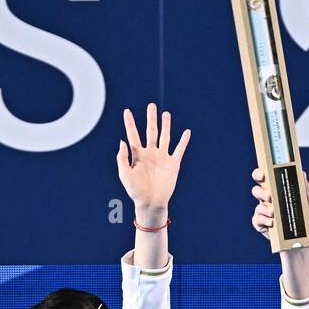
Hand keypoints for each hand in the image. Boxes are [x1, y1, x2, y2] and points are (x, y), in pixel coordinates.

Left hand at [116, 103, 189, 221]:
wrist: (150, 203)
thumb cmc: (135, 191)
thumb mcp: (124, 174)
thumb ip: (122, 158)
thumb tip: (122, 141)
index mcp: (137, 155)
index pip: (133, 135)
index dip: (130, 123)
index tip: (127, 111)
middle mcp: (150, 153)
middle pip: (151, 131)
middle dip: (151, 119)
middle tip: (151, 105)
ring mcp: (162, 158)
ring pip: (165, 137)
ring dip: (166, 125)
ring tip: (166, 114)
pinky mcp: (173, 164)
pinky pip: (179, 150)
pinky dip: (183, 141)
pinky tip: (186, 132)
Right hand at [250, 166, 308, 241]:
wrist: (298, 239)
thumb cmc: (301, 218)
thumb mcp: (307, 202)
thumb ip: (305, 188)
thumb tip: (303, 174)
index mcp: (275, 191)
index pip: (264, 179)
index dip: (259, 174)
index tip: (263, 174)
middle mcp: (266, 200)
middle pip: (256, 190)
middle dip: (260, 191)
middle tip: (269, 195)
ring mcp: (262, 212)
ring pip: (258, 206)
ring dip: (264, 208)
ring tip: (273, 212)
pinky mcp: (259, 223)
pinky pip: (258, 219)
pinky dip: (265, 220)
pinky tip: (272, 222)